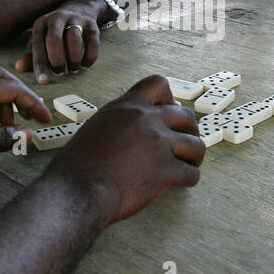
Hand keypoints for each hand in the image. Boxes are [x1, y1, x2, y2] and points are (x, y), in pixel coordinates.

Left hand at [14, 1, 101, 84]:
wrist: (80, 8)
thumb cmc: (56, 30)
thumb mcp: (42, 38)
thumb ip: (32, 54)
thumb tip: (19, 67)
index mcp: (41, 23)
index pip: (38, 45)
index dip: (40, 64)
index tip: (43, 81)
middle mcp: (57, 18)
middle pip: (54, 39)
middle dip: (56, 60)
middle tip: (59, 73)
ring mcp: (75, 19)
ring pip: (74, 39)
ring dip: (74, 59)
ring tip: (73, 70)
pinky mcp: (91, 24)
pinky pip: (92, 41)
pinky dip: (89, 57)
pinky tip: (85, 65)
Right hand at [46, 75, 204, 226]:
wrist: (78, 189)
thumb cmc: (78, 165)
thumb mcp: (97, 127)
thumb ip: (120, 122)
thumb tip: (132, 131)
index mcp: (127, 106)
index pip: (159, 84)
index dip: (169, 99)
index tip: (167, 116)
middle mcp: (147, 120)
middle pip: (186, 116)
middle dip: (189, 130)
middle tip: (184, 145)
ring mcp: (159, 144)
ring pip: (196, 145)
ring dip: (194, 156)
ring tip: (188, 164)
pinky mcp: (166, 170)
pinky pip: (191, 173)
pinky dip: (189, 179)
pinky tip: (181, 183)